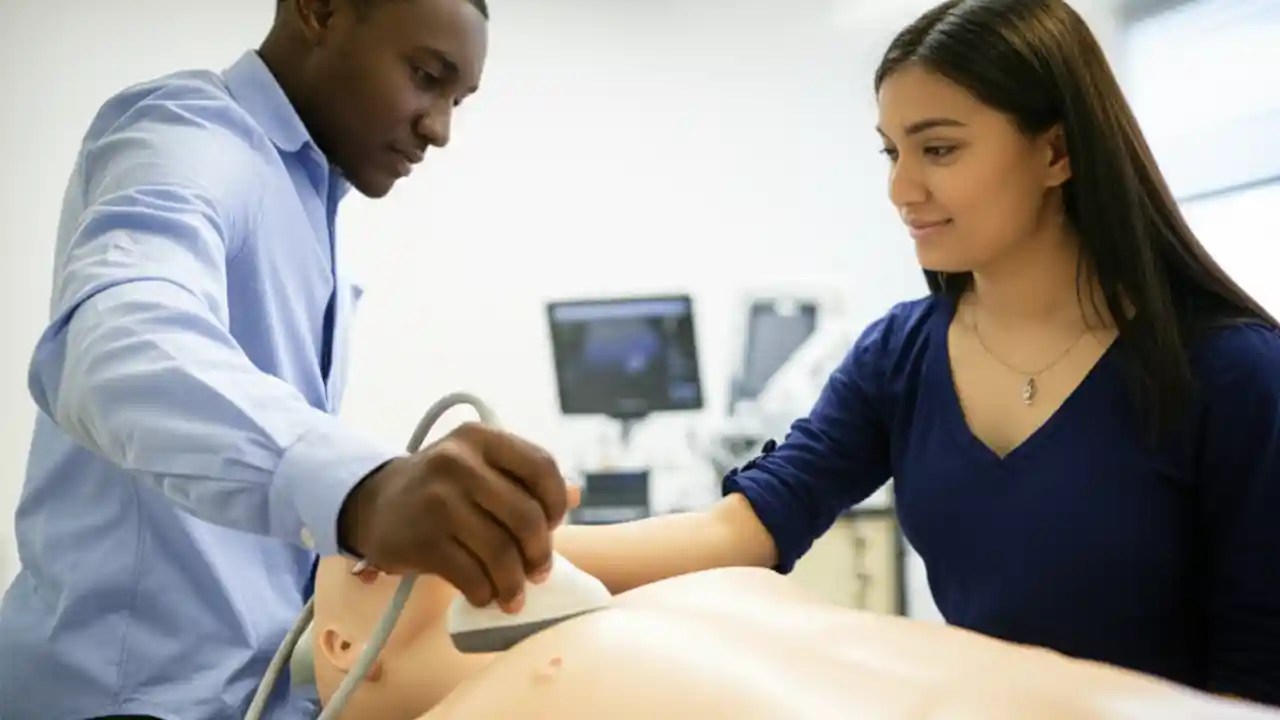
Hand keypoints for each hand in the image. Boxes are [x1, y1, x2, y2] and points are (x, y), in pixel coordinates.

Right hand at [338, 422, 567, 612]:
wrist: (373, 504)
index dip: (556, 502)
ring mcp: (438, 501)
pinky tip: (485, 595)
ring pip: (501, 552)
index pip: (541, 466)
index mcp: (480, 438)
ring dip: (514, 583)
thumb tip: (577, 494)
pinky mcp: (421, 540)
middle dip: (540, 553)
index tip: (552, 525)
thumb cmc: (441, 488)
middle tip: (540, 572)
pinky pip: (471, 577)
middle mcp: (459, 463)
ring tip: (514, 596)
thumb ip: (524, 478)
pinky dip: (485, 593)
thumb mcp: (479, 467)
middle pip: (526, 517)